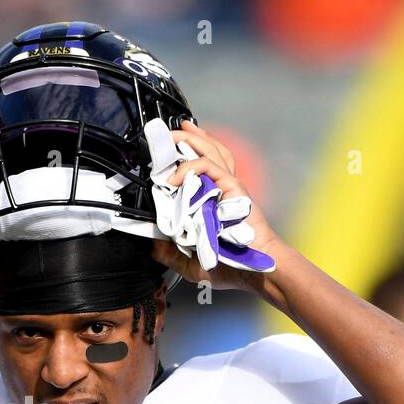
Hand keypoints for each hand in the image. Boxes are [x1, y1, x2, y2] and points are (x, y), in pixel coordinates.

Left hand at [150, 120, 280, 294]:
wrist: (251, 270)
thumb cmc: (229, 265)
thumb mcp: (189, 262)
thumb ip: (170, 253)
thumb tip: (152, 244)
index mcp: (211, 200)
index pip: (199, 168)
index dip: (184, 155)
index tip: (164, 153)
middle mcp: (219, 188)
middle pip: (206, 150)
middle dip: (186, 137)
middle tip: (167, 133)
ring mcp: (226, 186)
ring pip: (209, 150)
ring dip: (189, 139)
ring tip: (172, 135)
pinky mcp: (231, 187)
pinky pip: (208, 165)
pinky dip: (189, 165)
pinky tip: (174, 177)